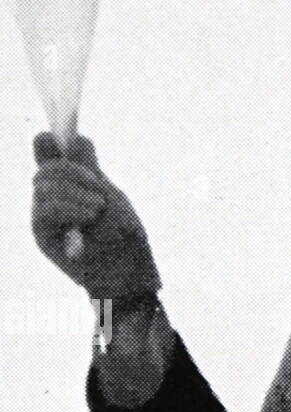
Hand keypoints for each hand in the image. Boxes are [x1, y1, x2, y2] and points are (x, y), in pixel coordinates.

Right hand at [32, 133, 161, 299]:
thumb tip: (76, 137)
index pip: (46, 148)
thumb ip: (90, 169)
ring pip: (43, 184)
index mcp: (68, 181)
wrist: (128, 274)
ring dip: (76, 193)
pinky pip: (44, 208)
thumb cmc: (124, 238)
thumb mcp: (111, 196)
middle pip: (45, 165)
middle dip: (74, 172)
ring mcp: (44, 214)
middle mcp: (50, 195)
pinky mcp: (42, 234)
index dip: (53, 141)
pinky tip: (88, 217)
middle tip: (100, 194)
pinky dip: (69, 208)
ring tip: (98, 210)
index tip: (74, 147)